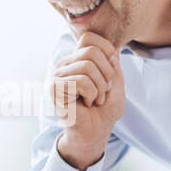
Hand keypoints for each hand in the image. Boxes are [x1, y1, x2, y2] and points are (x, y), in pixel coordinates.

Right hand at [49, 32, 124, 170]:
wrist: (97, 132)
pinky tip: (86, 104)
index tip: (112, 71)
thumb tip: (111, 46)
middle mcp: (64, 64)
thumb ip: (112, 60)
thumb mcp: (115, 79)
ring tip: (95, 99)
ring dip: (100, 87)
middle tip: (104, 90)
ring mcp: (58, 75)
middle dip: (107, 73)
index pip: (89, 38)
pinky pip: (81, 82)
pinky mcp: (55, 88)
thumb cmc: (105, 108)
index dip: (106, 50)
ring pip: (88, 66)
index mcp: (77, 59)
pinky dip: (91, 95)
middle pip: (91, 51)